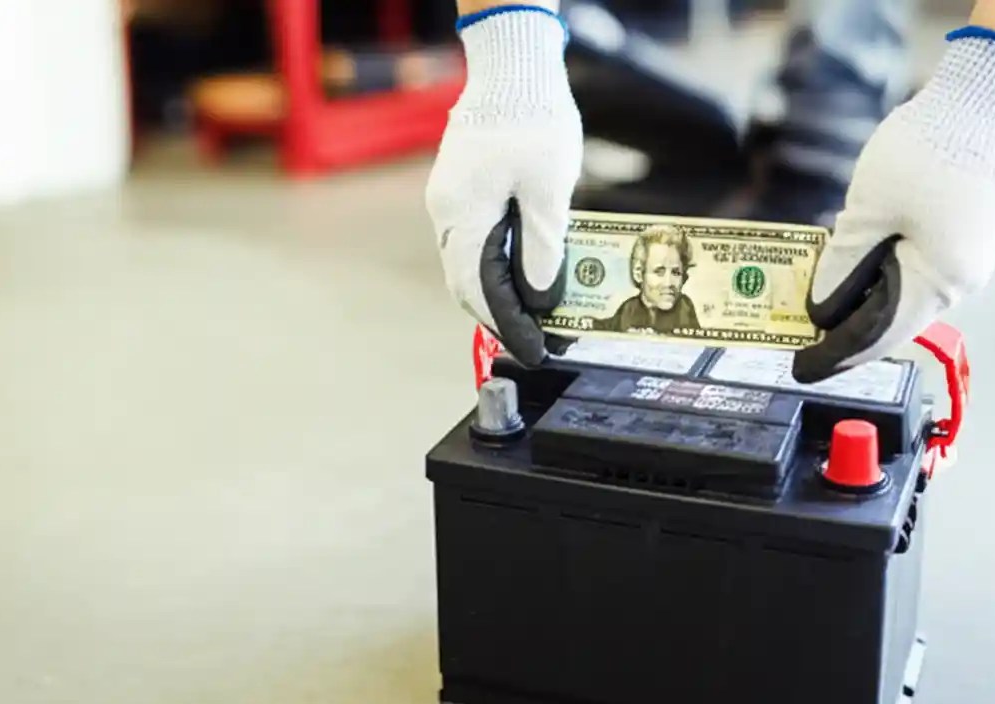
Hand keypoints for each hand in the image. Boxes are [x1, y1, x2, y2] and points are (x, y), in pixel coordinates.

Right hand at [426, 7, 582, 366]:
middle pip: (463, 281)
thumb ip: (543, 245)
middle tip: (532, 338)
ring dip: (491, 292)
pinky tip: (517, 272)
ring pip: (463, 262)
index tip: (532, 348)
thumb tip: (540, 296)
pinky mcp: (459, 187)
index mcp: (462, 213)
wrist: (512, 65)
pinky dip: (490, 265)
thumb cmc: (533, 119)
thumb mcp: (549, 188)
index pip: (476, 288)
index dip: (504, 323)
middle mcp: (445, 210)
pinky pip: (468, 240)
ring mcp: (448, 198)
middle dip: (495, 315)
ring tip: (528, 315)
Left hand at [792, 30, 994, 383]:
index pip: (879, 335)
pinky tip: (848, 268)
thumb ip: (843, 264)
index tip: (802, 368)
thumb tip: (822, 309)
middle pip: (891, 317)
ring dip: (860, 299)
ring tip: (816, 308)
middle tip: (801, 340)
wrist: (982, 98)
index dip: (837, 354)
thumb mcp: (868, 210)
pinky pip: (913, 266)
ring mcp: (964, 255)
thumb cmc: (926, 151)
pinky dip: (877, 272)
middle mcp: (959, 278)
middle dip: (844, 328)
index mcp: (939, 281)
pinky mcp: (960, 232)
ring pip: (901, 291)